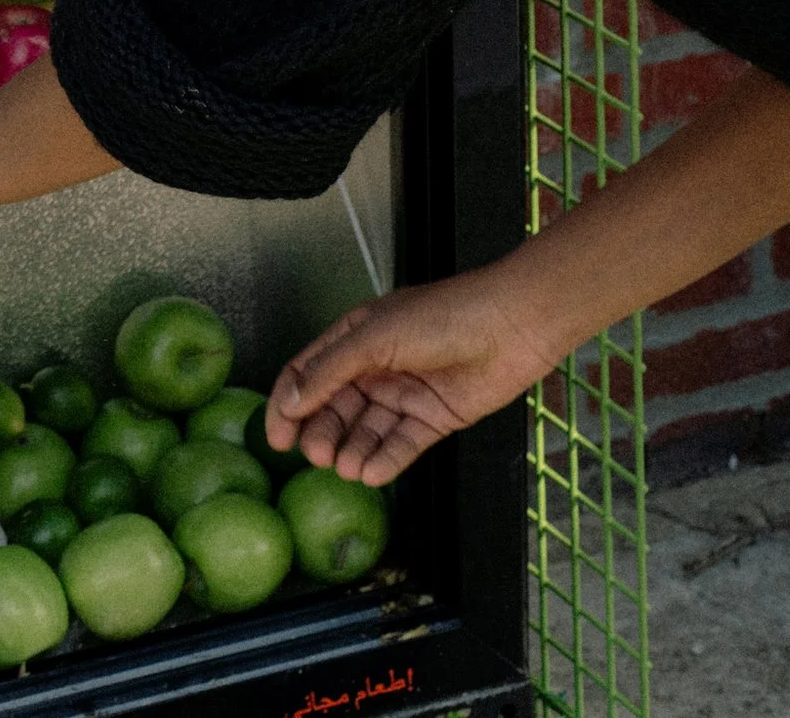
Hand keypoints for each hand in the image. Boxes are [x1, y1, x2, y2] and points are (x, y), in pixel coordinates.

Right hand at [266, 269, 563, 486]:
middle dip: (322, 433)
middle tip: (316, 456)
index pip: (306, 374)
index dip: (287, 405)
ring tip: (346, 469)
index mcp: (354, 338)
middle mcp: (375, 367)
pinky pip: (402, 444)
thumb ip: (329, 371)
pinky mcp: (434, 417)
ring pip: (368, 430)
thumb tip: (289, 400)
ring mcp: (405, 394)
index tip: (277, 438)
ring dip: (353, 450)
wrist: (512, 325)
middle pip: (335, 408)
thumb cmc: (443, 316)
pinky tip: (372, 473)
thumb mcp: (373, 338)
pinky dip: (386, 460)